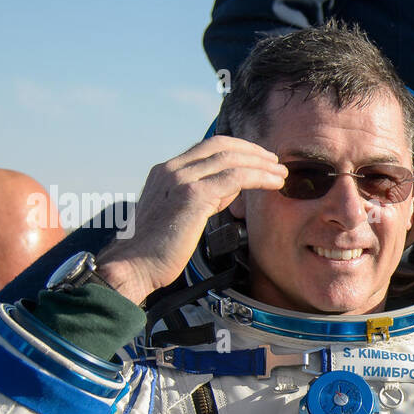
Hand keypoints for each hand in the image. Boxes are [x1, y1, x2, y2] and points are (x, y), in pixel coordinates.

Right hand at [96, 137, 286, 303]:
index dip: (238, 149)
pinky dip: (258, 176)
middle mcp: (171, 169)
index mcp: (165, 172)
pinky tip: (273, 182)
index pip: (207, 148)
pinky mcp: (192, 195)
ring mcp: (180, 179)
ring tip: (281, 173)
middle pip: (220, 146)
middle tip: (275, 163)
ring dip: (261, 163)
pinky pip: (234, 177)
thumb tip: (229, 191)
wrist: (133, 266)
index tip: (259, 159)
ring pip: (230, 158)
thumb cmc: (156, 252)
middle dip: (252, 151)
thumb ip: (202, 198)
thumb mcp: (180, 216)